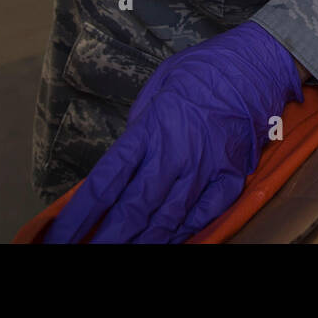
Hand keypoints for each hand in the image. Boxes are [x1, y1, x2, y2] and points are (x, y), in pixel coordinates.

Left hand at [44, 22, 302, 243]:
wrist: (259, 61)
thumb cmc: (206, 67)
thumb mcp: (160, 82)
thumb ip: (140, 123)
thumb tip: (127, 154)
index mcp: (151, 127)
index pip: (105, 181)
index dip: (78, 215)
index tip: (59, 238)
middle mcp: (176, 152)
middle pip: (133, 208)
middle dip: (106, 238)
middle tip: (87, 256)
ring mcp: (206, 167)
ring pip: (167, 218)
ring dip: (142, 241)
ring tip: (122, 254)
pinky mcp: (232, 175)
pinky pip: (204, 214)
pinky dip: (183, 232)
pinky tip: (167, 241)